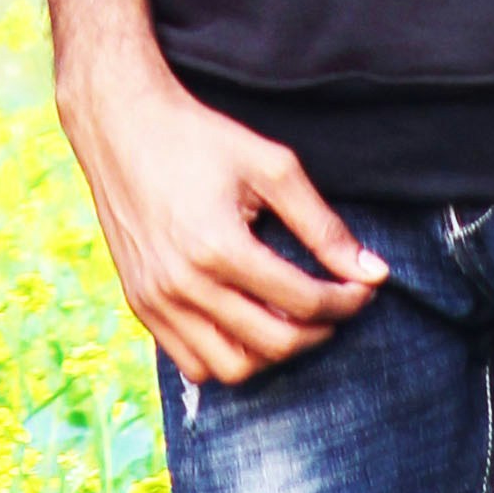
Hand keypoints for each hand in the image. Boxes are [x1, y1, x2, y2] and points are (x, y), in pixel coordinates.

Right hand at [44, 0, 385, 383]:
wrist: (120, 124)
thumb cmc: (199, 137)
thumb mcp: (270, 165)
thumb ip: (322, 224)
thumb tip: (374, 272)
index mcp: (219, 246)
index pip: (304, 301)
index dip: (346, 300)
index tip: (363, 287)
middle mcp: (183, 284)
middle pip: (274, 344)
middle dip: (320, 331)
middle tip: (334, 306)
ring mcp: (157, 300)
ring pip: (232, 368)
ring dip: (272, 352)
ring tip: (290, 317)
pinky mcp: (140, 304)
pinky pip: (192, 363)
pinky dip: (227, 356)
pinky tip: (245, 321)